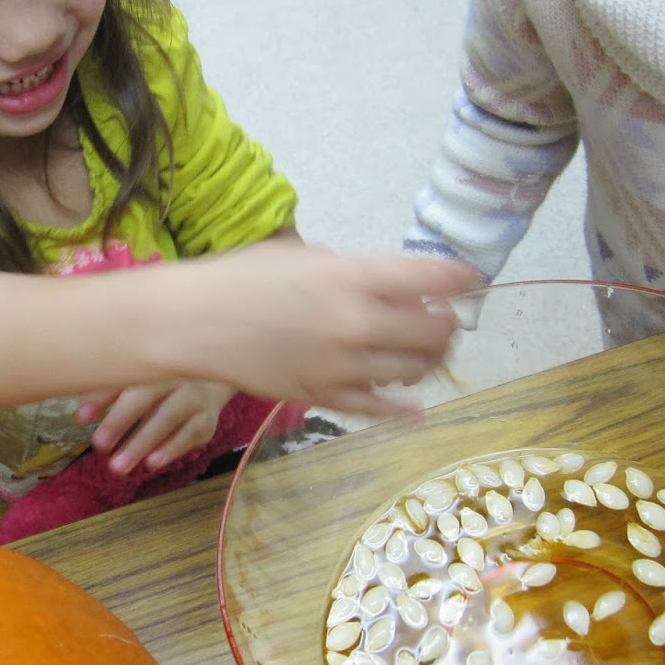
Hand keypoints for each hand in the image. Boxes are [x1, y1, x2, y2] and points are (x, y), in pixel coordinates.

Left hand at [78, 381, 234, 474]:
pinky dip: (171, 449)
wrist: (211, 378)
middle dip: (120, 420)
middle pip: (146, 395)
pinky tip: (152, 463)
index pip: (123, 377)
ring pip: (168, 417)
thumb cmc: (158, 381)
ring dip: (142, 441)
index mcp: (150, 362)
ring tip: (119, 466)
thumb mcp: (134, 380)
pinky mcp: (206, 420)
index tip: (82, 419)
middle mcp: (173, 374)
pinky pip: (189, 434)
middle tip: (99, 445)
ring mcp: (193, 396)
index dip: (101, 397)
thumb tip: (82, 416)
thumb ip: (105, 393)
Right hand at [171, 245, 481, 414]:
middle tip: (443, 319)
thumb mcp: (305, 256)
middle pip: (435, 330)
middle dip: (447, 323)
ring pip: (415, 370)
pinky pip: (378, 408)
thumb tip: (393, 287)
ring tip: (423, 353)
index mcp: (354, 277)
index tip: (471, 279)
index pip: (433, 277)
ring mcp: (344, 365)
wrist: (193, 323)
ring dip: (428, 361)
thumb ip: (355, 272)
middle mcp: (358, 322)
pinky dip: (402, 408)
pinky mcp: (325, 396)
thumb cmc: (241, 278)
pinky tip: (414, 407)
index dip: (461, 277)